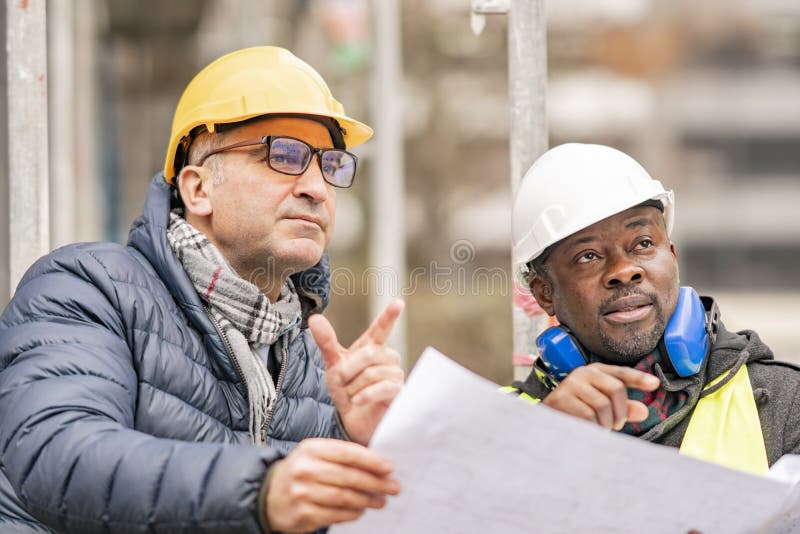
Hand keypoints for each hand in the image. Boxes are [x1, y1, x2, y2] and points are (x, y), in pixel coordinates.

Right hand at [265, 438, 399, 531]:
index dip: (371, 461)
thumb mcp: (317, 455)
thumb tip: (380, 466)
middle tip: (394, 487)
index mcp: (311, 449)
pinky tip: (362, 510)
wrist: (269, 494)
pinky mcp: (303, 514)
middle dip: (376, 483)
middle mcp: (305, 469)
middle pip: (349, 477)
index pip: (347, 453)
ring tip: (381, 501)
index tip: (390, 467)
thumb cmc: (303, 471)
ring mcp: (303, 493)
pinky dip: (353, 513)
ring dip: (368, 500)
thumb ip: (344, 456)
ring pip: (345, 497)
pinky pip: (337, 514)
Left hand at [309, 300, 404, 444]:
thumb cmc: (347, 390)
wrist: (353, 421)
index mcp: (372, 347)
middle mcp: (388, 358)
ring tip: (351, 396)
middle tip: (338, 382)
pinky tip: (357, 400)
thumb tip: (314, 318)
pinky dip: (365, 394)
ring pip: (372, 373)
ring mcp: (395, 375)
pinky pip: (382, 388)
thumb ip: (326, 342)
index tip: (398, 302)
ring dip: (353, 387)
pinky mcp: (398, 393)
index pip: (381, 329)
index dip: (389, 316)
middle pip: (369, 354)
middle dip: (347, 369)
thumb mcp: (333, 364)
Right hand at [542, 363, 659, 429]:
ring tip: (599, 428)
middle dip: (621, 412)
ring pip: (603, 405)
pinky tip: (587, 429)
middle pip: (616, 389)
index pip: (621, 373)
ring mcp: (571, 384)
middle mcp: (583, 373)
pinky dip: (592, 427)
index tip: (655, 384)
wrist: (545, 421)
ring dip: (605, 423)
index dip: (639, 378)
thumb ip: (623, 409)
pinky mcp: (561, 398)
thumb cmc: (577, 413)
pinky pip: (588, 416)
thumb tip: (644, 411)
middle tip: (616, 425)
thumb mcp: (602, 409)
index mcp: (595, 372)